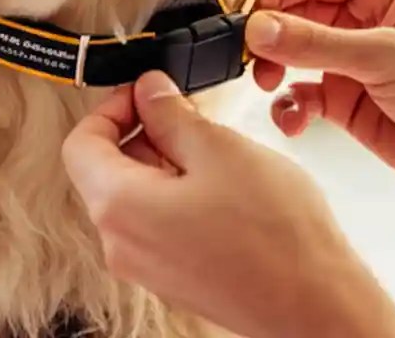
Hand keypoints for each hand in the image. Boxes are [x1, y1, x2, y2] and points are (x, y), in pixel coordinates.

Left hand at [62, 72, 394, 337]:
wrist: (314, 304)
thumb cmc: (274, 235)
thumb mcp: (220, 148)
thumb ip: (171, 114)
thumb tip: (149, 91)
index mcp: (119, 207)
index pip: (81, 143)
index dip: (112, 107)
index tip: (147, 93)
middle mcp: (121, 244)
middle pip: (105, 170)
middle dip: (141, 133)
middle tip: (187, 114)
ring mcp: (146, 267)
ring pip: (134, 197)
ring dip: (163, 163)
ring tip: (214, 151)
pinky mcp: (173, 278)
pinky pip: (156, 224)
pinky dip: (176, 194)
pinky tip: (223, 186)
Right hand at [242, 0, 394, 224]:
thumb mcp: (389, 59)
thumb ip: (318, 43)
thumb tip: (258, 26)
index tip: (244, 15)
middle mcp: (368, 18)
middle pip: (296, 11)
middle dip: (268, 33)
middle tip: (247, 56)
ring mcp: (357, 61)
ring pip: (293, 53)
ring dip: (274, 68)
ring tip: (269, 84)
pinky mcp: (351, 101)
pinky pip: (303, 94)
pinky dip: (290, 106)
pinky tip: (293, 120)